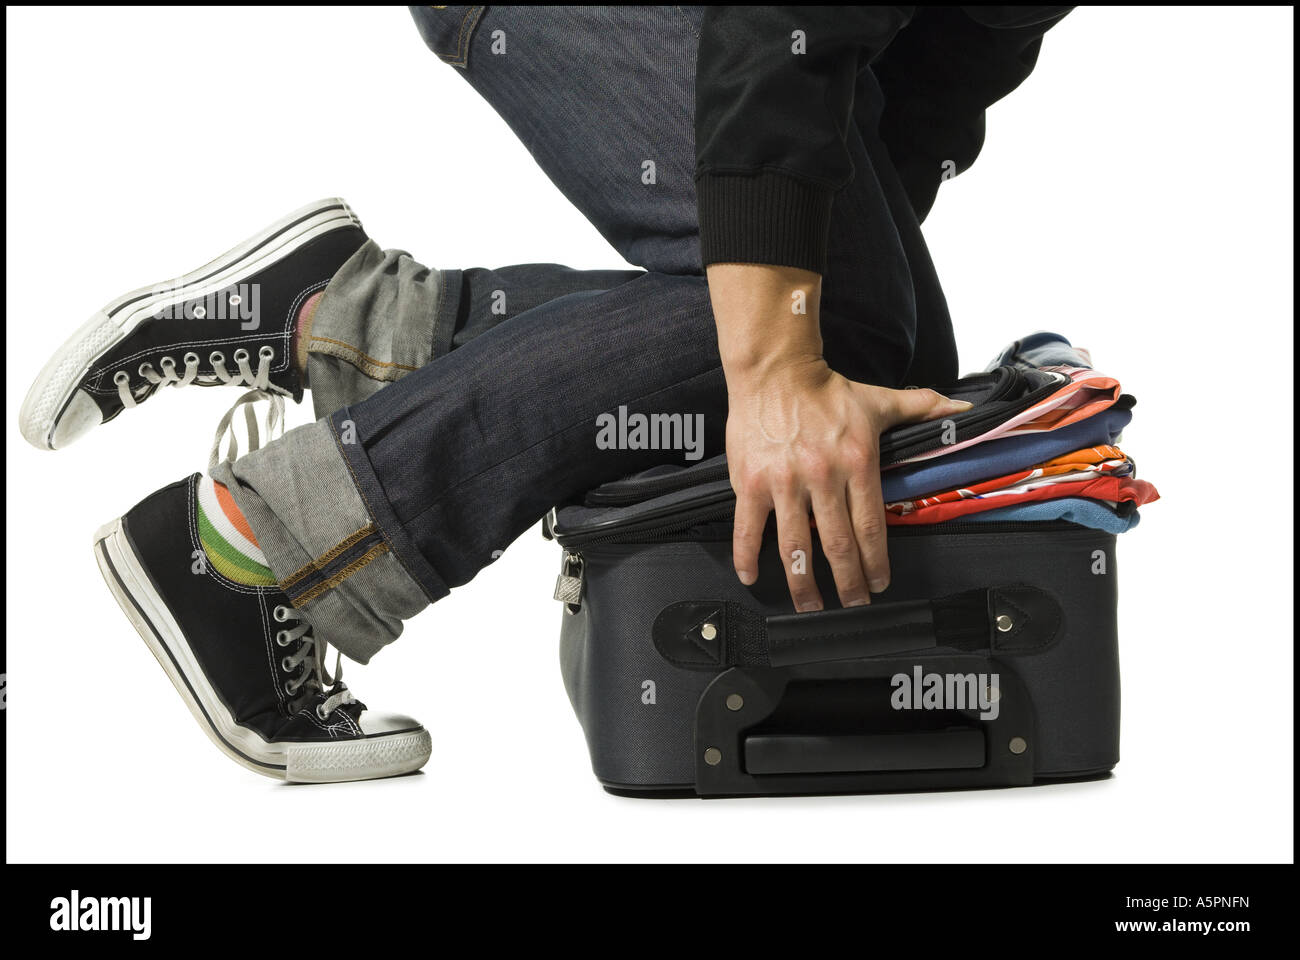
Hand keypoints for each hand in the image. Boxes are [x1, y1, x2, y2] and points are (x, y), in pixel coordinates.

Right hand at [726, 357, 969, 608]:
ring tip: (810, 604)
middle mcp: (822, 476)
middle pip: (838, 543)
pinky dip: (748, 556)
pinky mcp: (750, 482)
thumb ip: (922, 408)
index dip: (876, 562)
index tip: (879, 584)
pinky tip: (752, 577)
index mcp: (857, 462)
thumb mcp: (878, 400)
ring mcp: (784, 482)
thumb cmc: (827, 391)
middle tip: (853, 604)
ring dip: (803, 582)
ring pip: (796, 545)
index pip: (871, 525)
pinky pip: (749, 527)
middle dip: (847, 582)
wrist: (775, 372)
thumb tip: (963, 412)